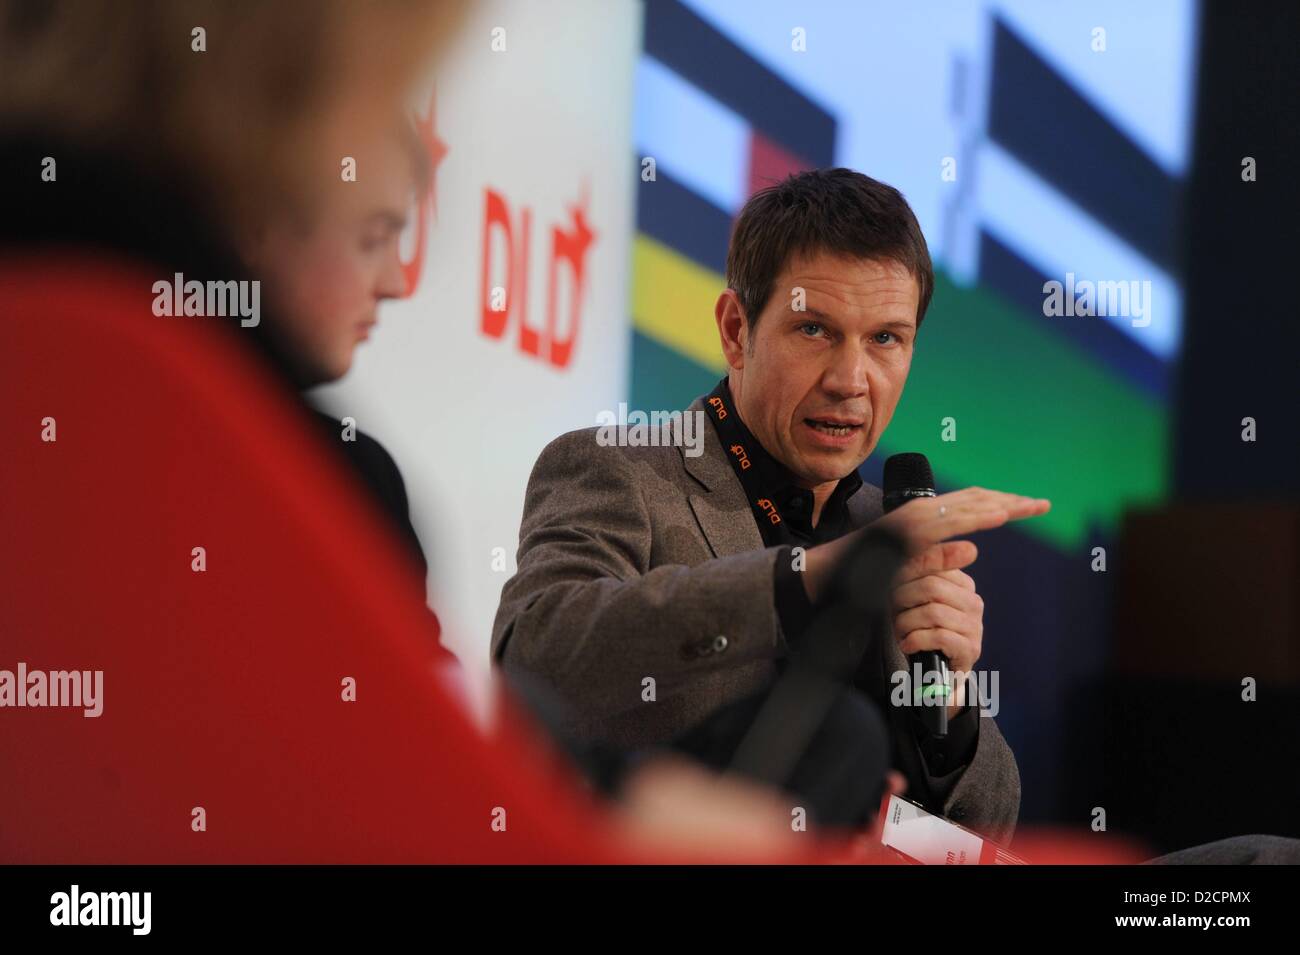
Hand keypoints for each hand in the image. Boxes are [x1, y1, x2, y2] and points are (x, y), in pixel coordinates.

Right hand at [801, 487, 1048, 602]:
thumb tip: (973, 550)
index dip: (1001, 504)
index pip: (969, 506)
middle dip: (1011, 500)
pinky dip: (978, 515)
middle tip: (1041, 504)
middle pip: (976, 500)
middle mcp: (921, 512)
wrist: (827, 576)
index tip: (1028, 506)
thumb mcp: (909, 566)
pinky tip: (1001, 515)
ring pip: (968, 505)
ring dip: (1001, 503)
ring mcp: (915, 519)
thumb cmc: (862, 573)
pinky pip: (950, 521)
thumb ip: (937, 557)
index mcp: (923, 519)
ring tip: (1030, 505)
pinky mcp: (910, 531)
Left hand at [891, 542, 983, 715]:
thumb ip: (914, 570)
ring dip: (907, 624)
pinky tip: (908, 645)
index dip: (904, 577)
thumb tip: (912, 536)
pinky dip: (916, 640)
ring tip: (900, 632)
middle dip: (903, 601)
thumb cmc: (918, 629)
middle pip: (931, 587)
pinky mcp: (970, 649)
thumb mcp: (912, 597)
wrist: (932, 672)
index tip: (890, 589)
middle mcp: (973, 601)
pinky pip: (939, 636)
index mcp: (962, 583)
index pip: (932, 565)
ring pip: (933, 612)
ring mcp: (975, 626)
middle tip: (892, 614)